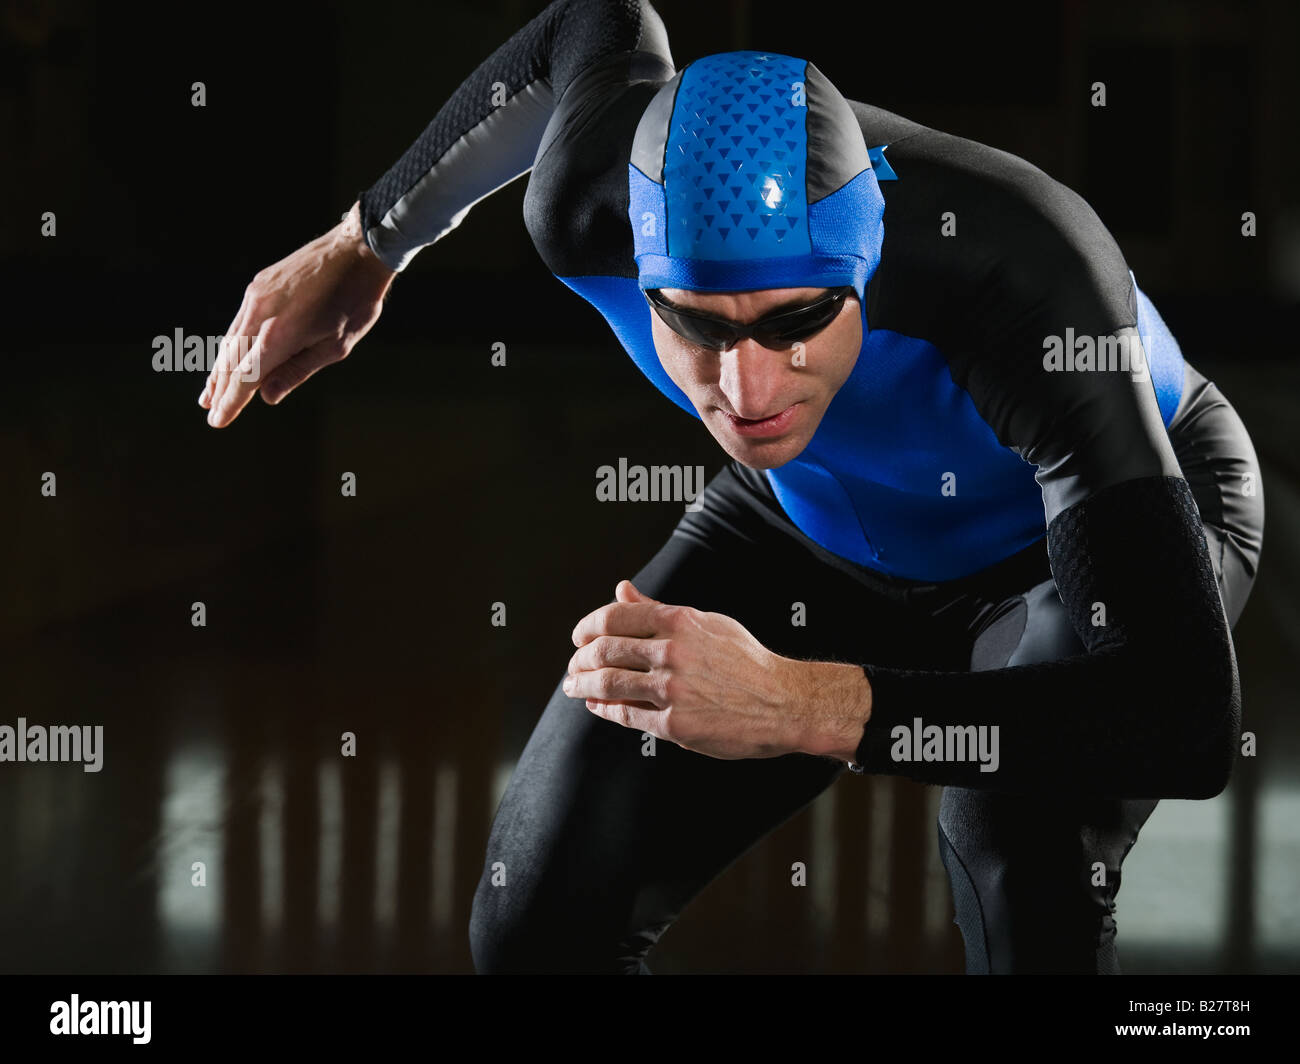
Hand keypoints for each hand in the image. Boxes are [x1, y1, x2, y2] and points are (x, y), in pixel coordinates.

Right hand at [199, 201, 395, 426]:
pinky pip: (239, 321)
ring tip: (210, 390)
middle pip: (231, 360)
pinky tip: (229, 354)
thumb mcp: (336, 346)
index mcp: (280, 336)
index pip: (246, 378)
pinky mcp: (258, 285)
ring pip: (230, 340)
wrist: (355, 251)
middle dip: (220, 388)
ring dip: (219, 367)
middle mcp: (260, 315)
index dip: (231, 402)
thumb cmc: (354, 303)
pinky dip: (231, 343)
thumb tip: (267, 396)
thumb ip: (298, 371)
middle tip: (210, 410)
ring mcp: (256, 297)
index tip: (217, 421)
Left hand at [564, 580, 871, 760]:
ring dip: (583, 685)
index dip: (587, 628)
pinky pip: (627, 715)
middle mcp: (673, 652)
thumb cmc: (746, 661)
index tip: (579, 637)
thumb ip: (658, 609)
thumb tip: (622, 589)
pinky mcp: (675, 725)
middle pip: (604, 651)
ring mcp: (673, 689)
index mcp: (680, 621)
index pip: (614, 618)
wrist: (784, 702)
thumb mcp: (706, 623)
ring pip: (609, 684)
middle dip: (580, 660)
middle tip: (573, 666)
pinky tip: (598, 706)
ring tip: (574, 686)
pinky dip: (604, 709)